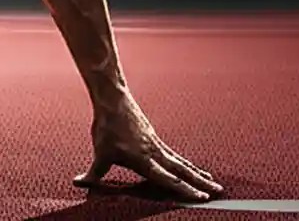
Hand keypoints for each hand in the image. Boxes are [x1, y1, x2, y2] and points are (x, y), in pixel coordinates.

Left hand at [74, 93, 222, 202]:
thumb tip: (79, 183)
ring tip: (213, 181)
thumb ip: (94, 172)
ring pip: (181, 162)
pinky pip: (174, 154)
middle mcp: (155, 153)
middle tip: (219, 191)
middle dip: (200, 182)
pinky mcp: (154, 139)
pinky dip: (185, 163)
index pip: (168, 179)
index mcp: (144, 160)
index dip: (184, 189)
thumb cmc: (107, 127)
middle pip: (182, 170)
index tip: (201, 197)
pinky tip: (191, 167)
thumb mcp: (100, 153)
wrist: (113, 101)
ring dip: (197, 173)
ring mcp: (157, 145)